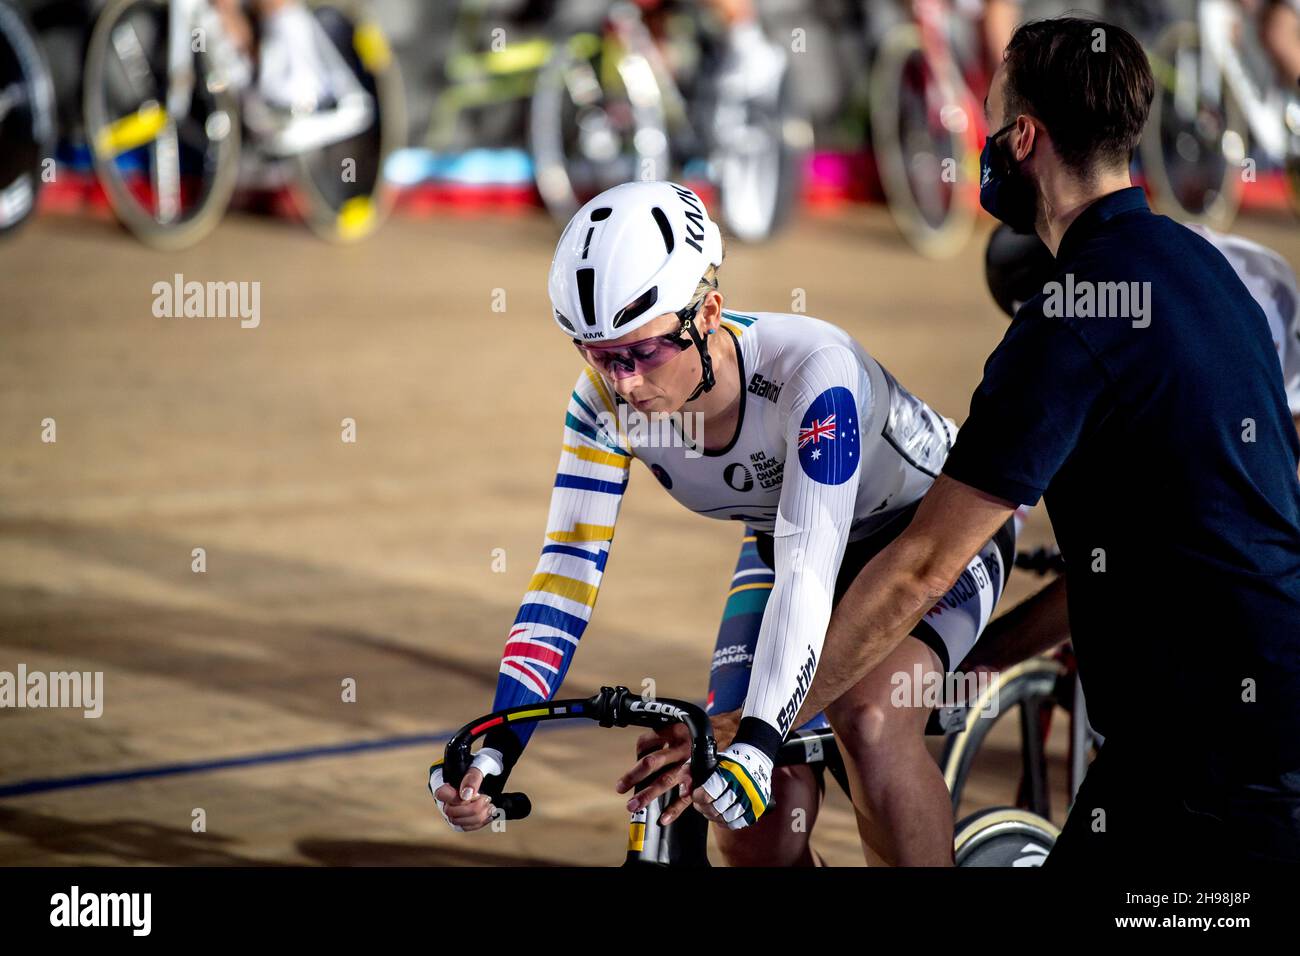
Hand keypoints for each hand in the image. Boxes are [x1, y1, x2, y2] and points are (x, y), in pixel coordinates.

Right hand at [428, 748, 504, 832]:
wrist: (495, 771)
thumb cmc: (485, 764)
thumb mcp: (482, 764)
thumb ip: (472, 777)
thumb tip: (466, 795)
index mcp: (443, 778)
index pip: (440, 793)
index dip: (456, 797)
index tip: (476, 794)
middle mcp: (444, 796)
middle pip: (449, 811)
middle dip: (472, 808)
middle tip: (487, 798)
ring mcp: (451, 808)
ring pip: (456, 822)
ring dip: (477, 817)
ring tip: (491, 806)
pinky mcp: (460, 818)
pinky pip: (464, 827)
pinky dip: (479, 823)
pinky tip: (489, 814)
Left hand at [613, 709, 742, 826]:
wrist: (736, 731)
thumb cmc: (705, 730)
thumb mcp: (684, 723)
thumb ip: (664, 734)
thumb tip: (644, 749)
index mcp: (674, 731)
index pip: (646, 741)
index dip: (638, 751)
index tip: (635, 758)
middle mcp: (680, 747)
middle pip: (651, 762)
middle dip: (634, 776)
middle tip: (620, 788)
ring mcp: (691, 764)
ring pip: (666, 780)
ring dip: (648, 794)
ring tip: (633, 806)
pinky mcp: (702, 777)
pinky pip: (686, 796)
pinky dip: (674, 809)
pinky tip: (663, 818)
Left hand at [693, 742, 772, 829]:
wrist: (755, 761)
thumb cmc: (727, 761)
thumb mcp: (705, 759)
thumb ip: (688, 772)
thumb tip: (685, 793)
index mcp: (730, 771)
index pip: (707, 794)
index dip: (696, 797)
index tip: (696, 793)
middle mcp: (743, 786)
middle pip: (714, 809)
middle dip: (702, 807)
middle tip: (701, 801)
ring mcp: (752, 799)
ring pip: (725, 818)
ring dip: (713, 816)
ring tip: (710, 807)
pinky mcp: (757, 809)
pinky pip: (736, 824)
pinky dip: (726, 821)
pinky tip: (722, 813)